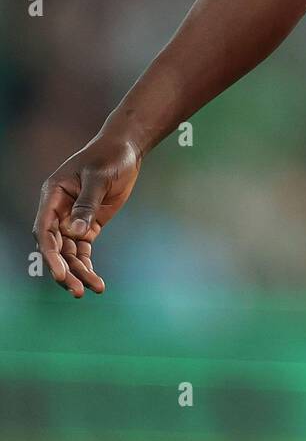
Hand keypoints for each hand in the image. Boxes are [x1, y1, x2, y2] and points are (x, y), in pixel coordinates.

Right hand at [33, 136, 142, 296]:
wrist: (125, 149)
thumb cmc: (109, 156)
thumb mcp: (98, 177)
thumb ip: (86, 204)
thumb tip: (75, 232)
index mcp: (53, 195)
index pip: (45, 230)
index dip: (49, 253)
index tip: (59, 273)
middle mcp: (59, 211)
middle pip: (55, 247)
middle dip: (64, 269)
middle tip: (75, 290)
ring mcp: (73, 220)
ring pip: (69, 253)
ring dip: (78, 272)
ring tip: (93, 289)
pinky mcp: (89, 225)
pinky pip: (84, 250)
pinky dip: (88, 266)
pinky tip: (96, 282)